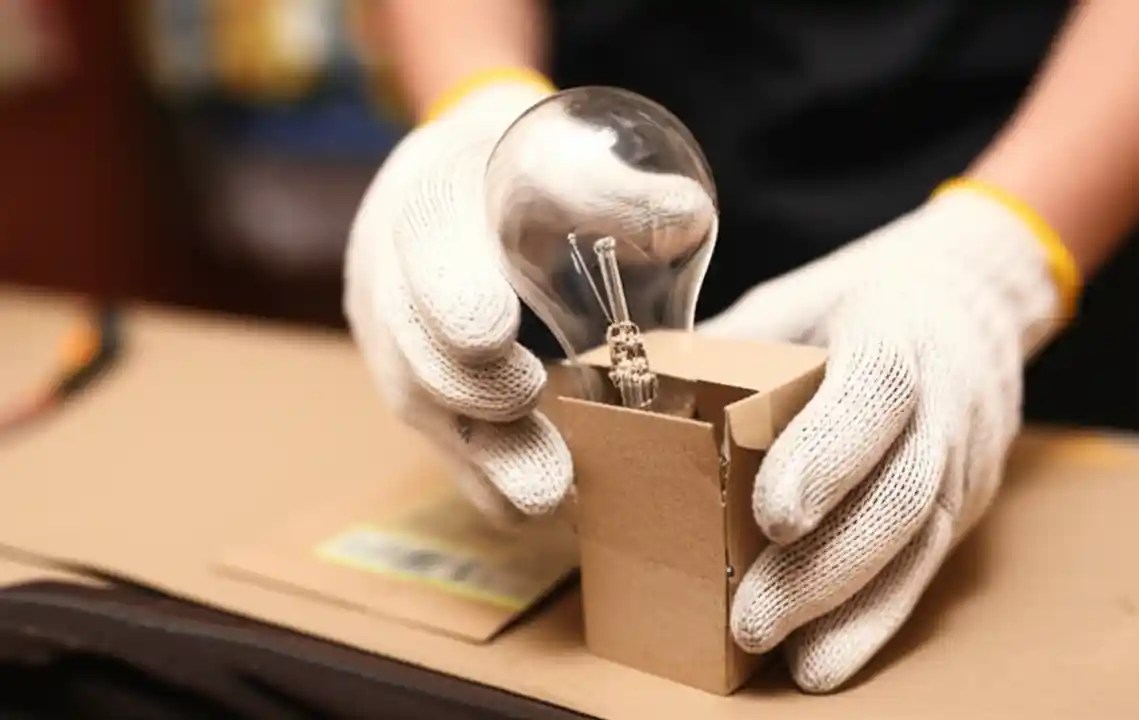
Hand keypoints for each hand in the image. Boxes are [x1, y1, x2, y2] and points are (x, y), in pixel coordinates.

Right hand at [345, 78, 714, 521]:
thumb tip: (685, 216)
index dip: (451, 292)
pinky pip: (447, 448)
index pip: (425, 242)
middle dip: (468, 393)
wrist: (460, 192)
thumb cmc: (520, 170)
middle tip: (528, 415)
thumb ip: (611, 185)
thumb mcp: (558, 151)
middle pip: (411, 347)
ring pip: (424, 412)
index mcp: (427, 201)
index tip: (492, 334)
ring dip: (484, 459)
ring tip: (545, 495)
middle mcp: (393, 283)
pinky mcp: (422, 397)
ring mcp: (399, 349)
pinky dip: (493, 483)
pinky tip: (550, 509)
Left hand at [701, 183, 1071, 691]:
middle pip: (902, 490)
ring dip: (851, 609)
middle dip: (826, 564)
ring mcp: (967, 458)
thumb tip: (627, 397)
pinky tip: (826, 658)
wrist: (976, 294)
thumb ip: (728, 348)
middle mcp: (947, 400)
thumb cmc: (862, 297)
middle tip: (751, 618)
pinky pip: (927, 568)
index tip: (771, 515)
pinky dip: (876, 620)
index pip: (875, 389)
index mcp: (896, 330)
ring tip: (790, 660)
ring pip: (921, 543)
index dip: (828, 452)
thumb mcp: (794, 299)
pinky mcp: (970, 504)